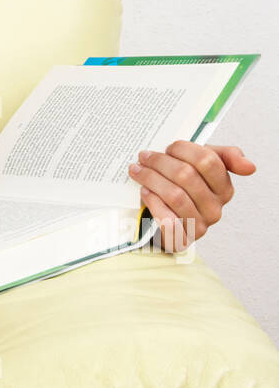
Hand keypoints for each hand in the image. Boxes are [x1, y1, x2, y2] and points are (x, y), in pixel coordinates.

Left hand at [127, 142, 255, 253]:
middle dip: (161, 162)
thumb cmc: (186, 186)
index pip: (208, 161)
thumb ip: (227, 156)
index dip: (184, 150)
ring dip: (151, 179)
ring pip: (174, 195)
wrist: (168, 215)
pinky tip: (144, 192)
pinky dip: (153, 203)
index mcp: (224, 188)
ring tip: (137, 170)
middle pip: (187, 176)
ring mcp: (199, 226)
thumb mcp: (205, 165)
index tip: (168, 147)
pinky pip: (167, 220)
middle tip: (144, 156)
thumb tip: (250, 166)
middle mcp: (215, 209)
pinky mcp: (182, 240)